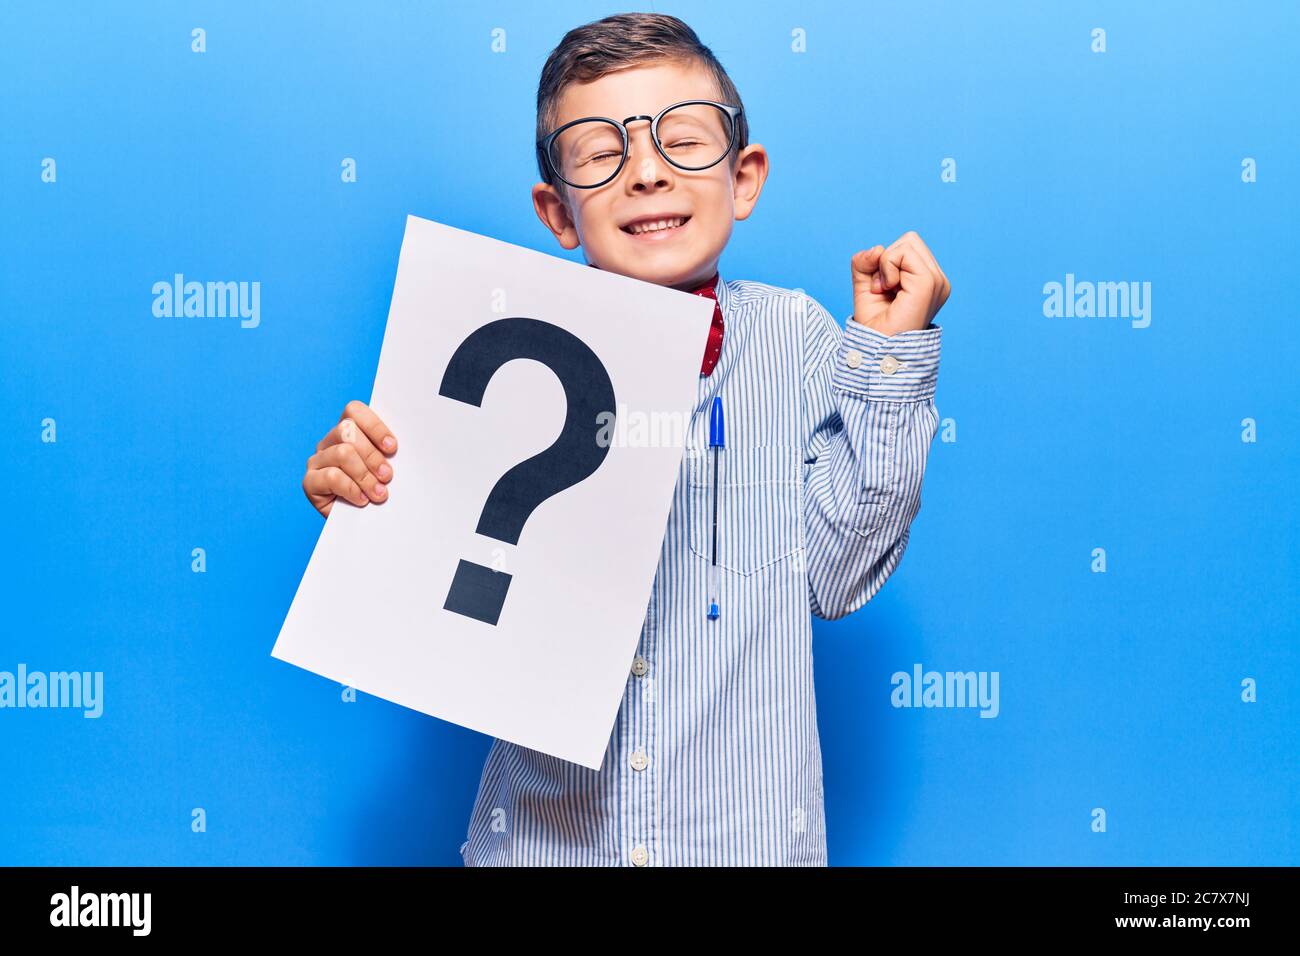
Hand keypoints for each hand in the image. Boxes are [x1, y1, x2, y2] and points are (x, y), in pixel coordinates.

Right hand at [302, 400, 397, 516]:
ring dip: (365, 476)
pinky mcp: (310, 482)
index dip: (374, 426)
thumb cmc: (376, 490)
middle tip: (387, 476)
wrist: (361, 523)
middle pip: (347, 431)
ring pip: (342, 453)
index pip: (354, 411)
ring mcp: (317, 460)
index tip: (392, 447)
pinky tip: (362, 500)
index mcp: (348, 431)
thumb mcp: (384, 468)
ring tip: (379, 493)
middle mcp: (329, 442)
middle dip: (372, 455)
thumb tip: (396, 447)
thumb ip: (386, 453)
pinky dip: (352, 489)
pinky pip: (332, 477)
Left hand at [850, 231, 950, 335]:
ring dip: (886, 264)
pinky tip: (888, 290)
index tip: (882, 289)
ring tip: (887, 292)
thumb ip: (865, 262)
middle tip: (883, 290)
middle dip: (888, 259)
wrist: (878, 353)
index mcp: (929, 281)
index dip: (887, 261)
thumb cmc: (874, 325)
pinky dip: (888, 266)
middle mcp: (938, 281)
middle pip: (910, 240)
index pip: (908, 247)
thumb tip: (877, 249)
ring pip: (907, 242)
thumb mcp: (864, 286)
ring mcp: (937, 282)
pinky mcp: (929, 283)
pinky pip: (904, 253)